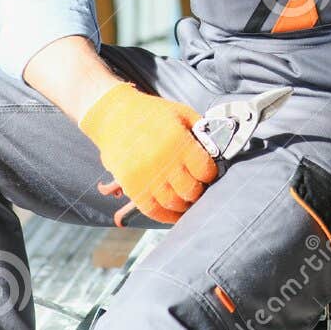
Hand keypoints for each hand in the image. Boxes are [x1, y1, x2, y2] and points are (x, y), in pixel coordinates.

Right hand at [78, 83, 219, 226]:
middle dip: (199, 190)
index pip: (205, 170)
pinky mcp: (132, 187)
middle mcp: (163, 162)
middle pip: (191, 190)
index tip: (209, 173)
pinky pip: (153, 210)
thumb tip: (217, 149)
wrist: (114, 116)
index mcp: (178, 142)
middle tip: (199, 187)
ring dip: (184, 205)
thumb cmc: (151, 113)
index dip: (211, 173)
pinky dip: (166, 216)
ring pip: (174, 203)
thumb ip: (201, 130)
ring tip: (187, 199)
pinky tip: (174, 213)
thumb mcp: (181, 113)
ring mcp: (146, 177)